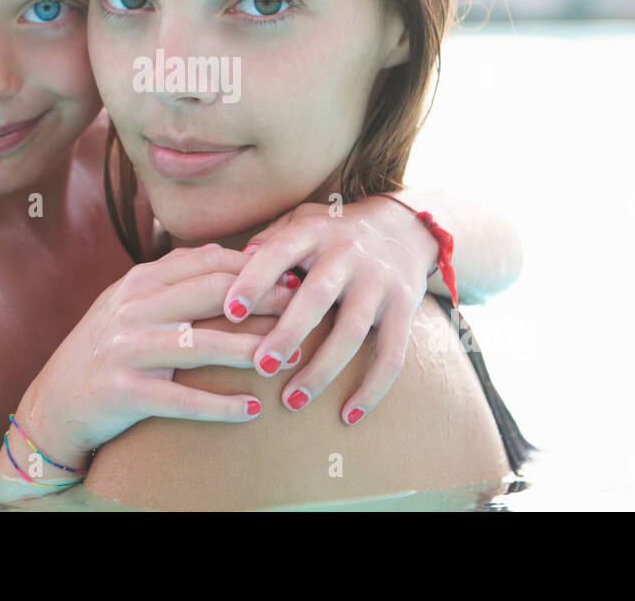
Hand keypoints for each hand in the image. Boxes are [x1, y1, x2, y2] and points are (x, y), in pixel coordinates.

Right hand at [10, 245, 296, 470]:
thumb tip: (221, 251)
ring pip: (202, 344)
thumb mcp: (129, 303)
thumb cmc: (105, 351)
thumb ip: (172, 278)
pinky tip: (253, 409)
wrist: (54, 404)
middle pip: (211, 294)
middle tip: (304, 309)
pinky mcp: (123, 392)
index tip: (294, 276)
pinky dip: (220, 405)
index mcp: (139, 282)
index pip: (207, 263)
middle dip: (264, 300)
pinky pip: (181, 399)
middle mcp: (132, 309)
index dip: (255, 268)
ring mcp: (126, 349)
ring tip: (290, 358)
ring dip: (252, 351)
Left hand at [221, 197, 439, 424]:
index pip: (280, 252)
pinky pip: (392, 355)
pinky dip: (372, 389)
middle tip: (261, 367)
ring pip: (351, 331)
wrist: (405, 226)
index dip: (254, 280)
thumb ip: (268, 239)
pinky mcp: (405, 308)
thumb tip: (228, 263)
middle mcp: (348, 254)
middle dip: (287, 334)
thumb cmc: (334, 232)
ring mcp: (379, 282)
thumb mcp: (302, 220)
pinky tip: (348, 416)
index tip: (230, 312)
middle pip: (316, 296)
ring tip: (291, 401)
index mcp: (314, 232)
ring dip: (321, 370)